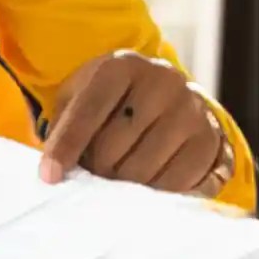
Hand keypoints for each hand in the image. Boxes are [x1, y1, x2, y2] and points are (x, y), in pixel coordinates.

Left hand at [40, 51, 230, 195]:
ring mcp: (190, 110)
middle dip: (93, 167)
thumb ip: (62, 127)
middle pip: (112, 147)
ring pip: (140, 170)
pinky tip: (142, 181)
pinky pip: (173, 183)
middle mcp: (162, 82)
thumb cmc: (108, 101)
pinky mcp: (209, 139)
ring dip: (119, 182)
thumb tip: (54, 173)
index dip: (66, 147)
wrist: (163, 95)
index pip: (87, 112)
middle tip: (92, 167)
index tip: (49, 176)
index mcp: (121, 66)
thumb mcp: (78, 98)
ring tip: (116, 170)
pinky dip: (151, 191)